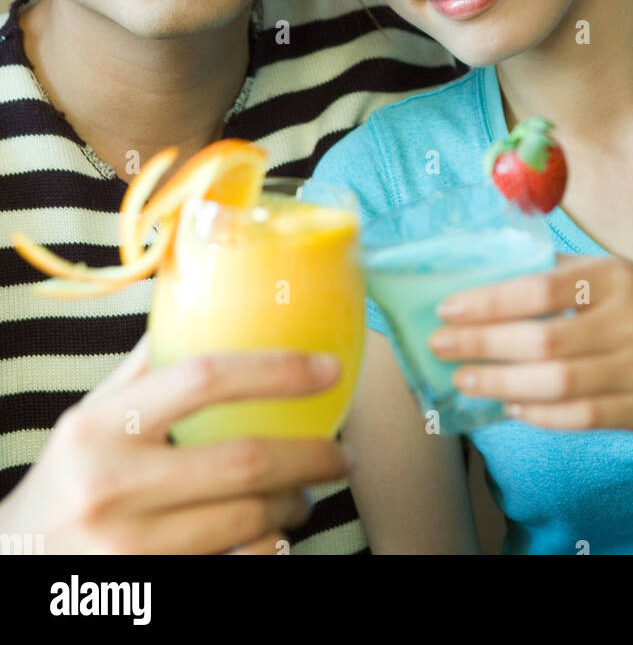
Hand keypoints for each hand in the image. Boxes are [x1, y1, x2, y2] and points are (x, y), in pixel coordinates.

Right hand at [0, 334, 352, 553]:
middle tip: (338, 453)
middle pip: (244, 463)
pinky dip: (268, 549)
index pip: (203, 379)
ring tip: (303, 493)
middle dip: (309, 456)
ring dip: (293, 505)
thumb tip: (208, 303)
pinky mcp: (151, 592)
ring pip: (249, 522)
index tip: (328, 369)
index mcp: (101, 427)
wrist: (15, 564)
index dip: (277, 370)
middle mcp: (113, 487)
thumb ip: (147, 370)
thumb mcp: (90, 419)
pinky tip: (272, 534)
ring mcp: (131, 549)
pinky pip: (238, 565)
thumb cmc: (67, 480)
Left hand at [428, 254, 632, 431]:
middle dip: (483, 345)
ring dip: (501, 384)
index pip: (540, 289)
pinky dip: (540, 414)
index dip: (490, 301)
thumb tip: (488, 274)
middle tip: (440, 346)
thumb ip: (559, 272)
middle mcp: (629, 324)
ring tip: (465, 379)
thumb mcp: (615, 271)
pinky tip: (510, 406)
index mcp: (616, 279)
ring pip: (557, 385)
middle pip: (543, 341)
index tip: (448, 308)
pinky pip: (581, 418)